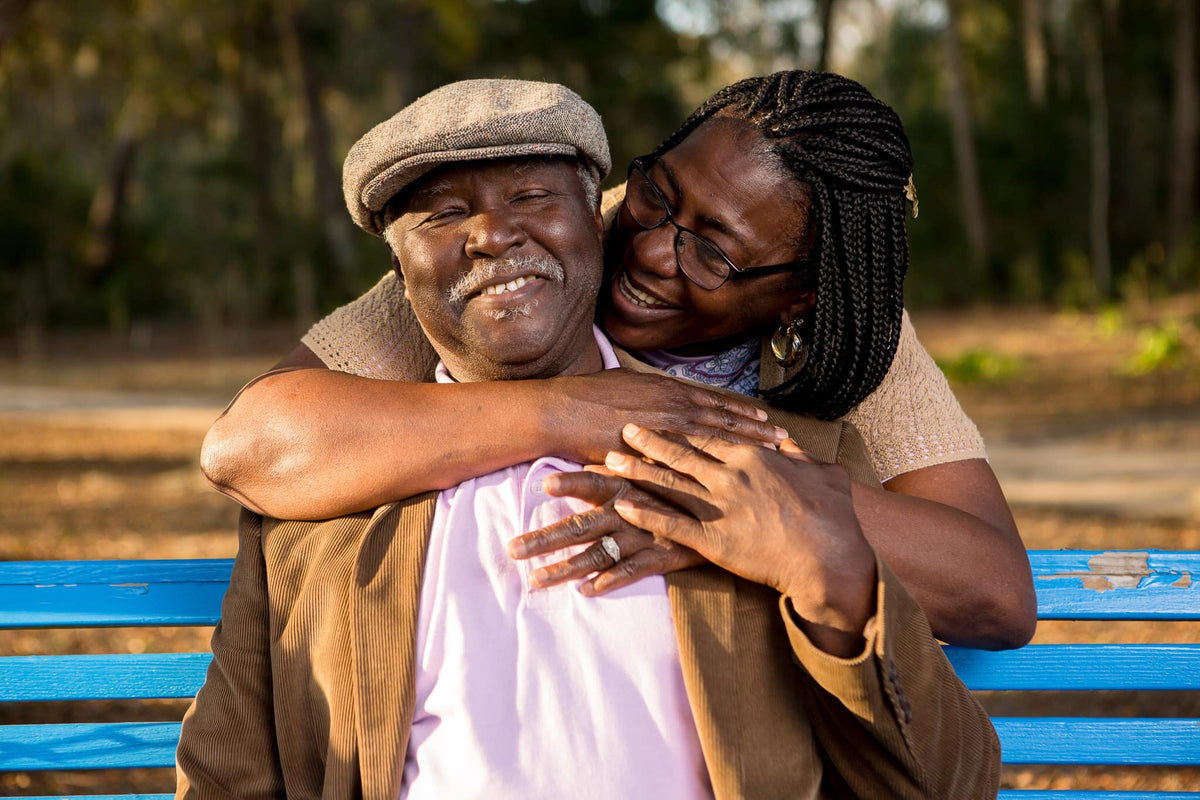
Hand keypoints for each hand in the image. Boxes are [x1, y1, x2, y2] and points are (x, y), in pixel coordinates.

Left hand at [507, 467, 704, 594]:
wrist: (734, 509)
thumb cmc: (689, 483)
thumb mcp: (659, 467)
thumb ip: (626, 465)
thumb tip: (591, 461)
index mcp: (627, 483)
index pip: (592, 479)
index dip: (570, 481)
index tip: (542, 484)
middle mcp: (629, 509)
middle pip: (580, 525)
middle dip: (544, 538)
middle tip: (511, 550)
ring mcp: (645, 535)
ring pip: (597, 554)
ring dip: (565, 568)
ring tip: (536, 580)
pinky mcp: (663, 556)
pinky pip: (631, 571)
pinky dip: (609, 581)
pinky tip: (585, 591)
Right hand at [546, 369, 787, 463]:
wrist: (565, 411)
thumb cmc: (590, 395)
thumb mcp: (627, 382)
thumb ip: (651, 392)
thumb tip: (660, 392)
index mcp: (670, 390)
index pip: (716, 403)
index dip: (742, 412)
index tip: (765, 419)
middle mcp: (676, 407)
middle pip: (727, 422)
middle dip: (756, 431)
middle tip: (785, 440)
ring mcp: (668, 431)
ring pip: (718, 441)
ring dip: (748, 447)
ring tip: (774, 456)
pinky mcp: (656, 453)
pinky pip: (693, 464)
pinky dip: (716, 470)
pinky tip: (734, 479)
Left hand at [604, 425, 877, 653]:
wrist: (828, 557)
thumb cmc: (832, 516)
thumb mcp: (823, 473)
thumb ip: (800, 455)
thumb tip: (790, 442)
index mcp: (751, 458)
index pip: (706, 438)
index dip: (679, 429)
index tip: (661, 420)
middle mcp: (728, 477)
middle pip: (679, 455)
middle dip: (648, 441)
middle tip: (624, 429)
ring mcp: (718, 509)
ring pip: (667, 484)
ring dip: (636, 472)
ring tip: (608, 462)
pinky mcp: (712, 541)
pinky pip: (670, 525)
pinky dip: (644, 516)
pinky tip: (622, 509)